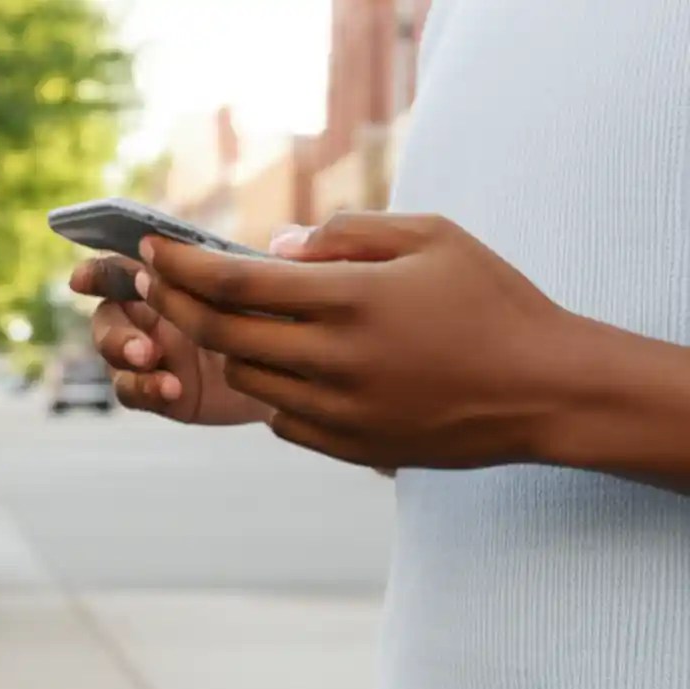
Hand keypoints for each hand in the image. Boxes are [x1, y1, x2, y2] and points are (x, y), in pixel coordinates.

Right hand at [69, 255, 271, 424]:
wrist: (295, 375)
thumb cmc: (278, 319)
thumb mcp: (267, 288)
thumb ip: (258, 267)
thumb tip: (277, 242)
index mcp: (166, 282)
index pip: (119, 270)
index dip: (95, 272)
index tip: (81, 280)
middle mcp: (151, 317)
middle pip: (106, 319)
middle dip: (113, 332)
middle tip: (143, 346)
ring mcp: (153, 358)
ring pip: (113, 359)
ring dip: (125, 359)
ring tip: (152, 363)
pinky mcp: (162, 392)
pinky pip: (133, 392)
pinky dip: (143, 388)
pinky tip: (169, 389)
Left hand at [136, 212, 574, 468]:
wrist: (545, 389)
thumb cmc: (490, 300)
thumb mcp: (429, 237)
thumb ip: (344, 233)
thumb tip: (271, 249)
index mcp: (351, 298)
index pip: (234, 281)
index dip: (182, 265)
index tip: (150, 250)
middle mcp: (335, 359)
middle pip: (221, 333)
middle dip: (174, 303)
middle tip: (155, 282)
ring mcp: (340, 409)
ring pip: (246, 377)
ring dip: (227, 345)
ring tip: (232, 320)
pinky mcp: (351, 446)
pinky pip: (281, 419)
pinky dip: (270, 389)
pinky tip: (287, 366)